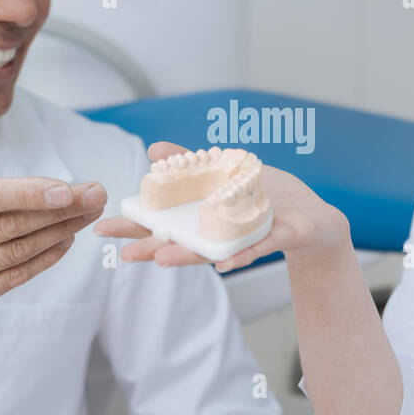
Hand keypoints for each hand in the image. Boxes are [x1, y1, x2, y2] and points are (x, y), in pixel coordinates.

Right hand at [0, 108, 106, 387]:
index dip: (26, 194)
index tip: (65, 187)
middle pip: (5, 226)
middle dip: (58, 210)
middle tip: (96, 193)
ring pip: (11, 253)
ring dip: (57, 233)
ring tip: (88, 214)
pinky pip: (6, 281)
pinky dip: (38, 262)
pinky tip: (63, 244)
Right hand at [93, 141, 349, 272]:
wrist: (311, 216)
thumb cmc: (266, 197)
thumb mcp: (225, 171)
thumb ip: (190, 164)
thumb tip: (154, 152)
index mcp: (203, 218)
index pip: (163, 225)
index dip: (134, 227)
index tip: (102, 228)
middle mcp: (218, 234)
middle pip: (180, 243)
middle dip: (152, 248)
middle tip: (124, 255)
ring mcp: (245, 239)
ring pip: (213, 250)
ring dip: (188, 255)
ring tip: (163, 259)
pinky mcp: (276, 238)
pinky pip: (257, 247)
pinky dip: (240, 254)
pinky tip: (224, 262)